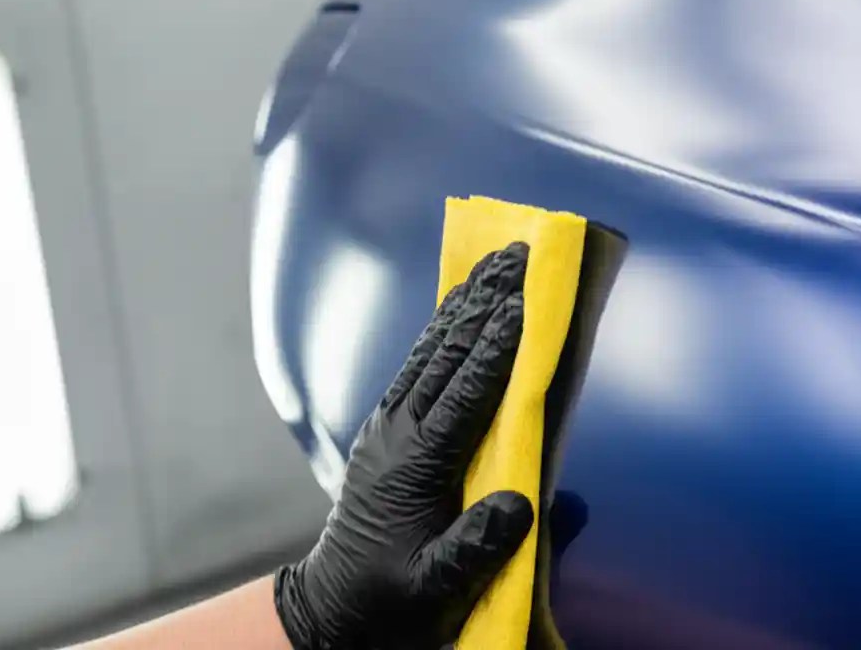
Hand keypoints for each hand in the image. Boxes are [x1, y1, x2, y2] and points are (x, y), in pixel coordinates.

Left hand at [276, 243, 533, 649]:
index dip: (494, 350)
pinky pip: (418, 367)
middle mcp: (396, 433)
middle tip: (517, 256)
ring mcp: (387, 426)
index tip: (523, 306)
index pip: (462, 395)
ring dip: (463, 306)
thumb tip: (525, 503)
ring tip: (493, 265)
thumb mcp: (434, 586)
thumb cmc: (390, 598)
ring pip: (429, 353)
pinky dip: (442, 331)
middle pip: (445, 355)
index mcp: (413, 464)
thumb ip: (476, 547)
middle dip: (483, 303)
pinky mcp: (386, 429)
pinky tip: (459, 309)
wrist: (334, 604)